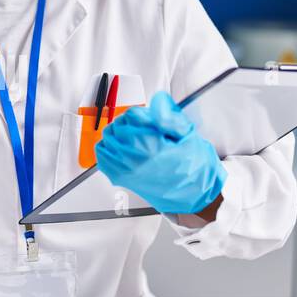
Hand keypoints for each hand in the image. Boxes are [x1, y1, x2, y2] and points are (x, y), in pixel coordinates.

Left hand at [94, 91, 226, 214]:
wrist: (193, 196)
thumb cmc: (194, 169)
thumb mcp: (189, 135)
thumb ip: (170, 115)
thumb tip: (157, 100)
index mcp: (152, 145)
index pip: (132, 115)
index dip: (143, 113)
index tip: (151, 119)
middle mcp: (135, 158)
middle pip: (118, 125)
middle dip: (131, 122)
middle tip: (145, 128)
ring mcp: (125, 169)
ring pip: (108, 138)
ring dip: (119, 133)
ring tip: (134, 137)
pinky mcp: (120, 178)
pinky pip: (102, 156)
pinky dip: (108, 148)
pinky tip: (121, 147)